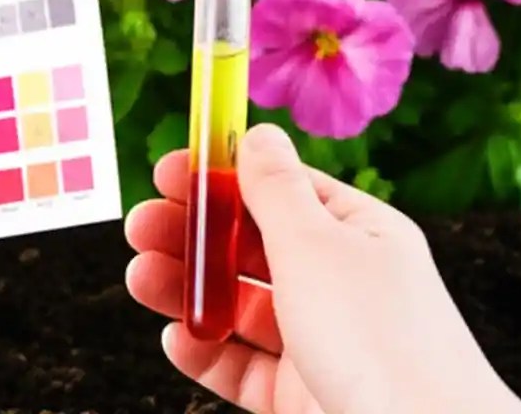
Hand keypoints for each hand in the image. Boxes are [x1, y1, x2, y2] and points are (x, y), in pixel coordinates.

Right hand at [124, 124, 520, 413]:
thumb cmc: (380, 339)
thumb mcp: (316, 246)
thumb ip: (274, 190)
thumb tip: (257, 132)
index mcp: (358, 234)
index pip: (282, 191)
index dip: (222, 177)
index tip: (167, 172)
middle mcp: (341, 284)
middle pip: (252, 248)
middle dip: (193, 235)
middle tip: (140, 227)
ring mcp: (322, 342)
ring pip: (240, 307)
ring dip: (188, 289)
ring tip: (141, 278)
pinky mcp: (303, 396)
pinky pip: (243, 367)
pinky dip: (206, 352)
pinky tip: (175, 338)